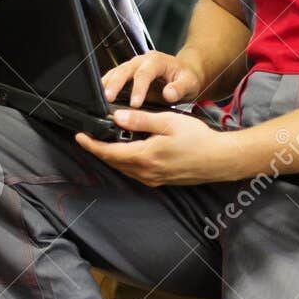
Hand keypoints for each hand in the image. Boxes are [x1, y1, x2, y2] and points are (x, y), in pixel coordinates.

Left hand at [75, 108, 245, 186]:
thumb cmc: (198, 139)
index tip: (79, 136)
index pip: (109, 153)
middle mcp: (146, 172)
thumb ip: (141, 120)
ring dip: (111, 157)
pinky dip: (125, 162)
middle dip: (99, 151)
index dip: (91, 145)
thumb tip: (118, 118)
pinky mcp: (160, 181)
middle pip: (113, 163)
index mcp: (145, 157)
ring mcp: (153, 179)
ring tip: (104, 142)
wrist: (220, 160)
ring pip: (124, 169)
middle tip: (89, 137)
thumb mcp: (168, 122)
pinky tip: (127, 152)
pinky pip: (135, 173)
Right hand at [101, 50, 203, 108]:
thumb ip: (179, 88)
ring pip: (115, 72)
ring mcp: (132, 66)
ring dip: (106, 85)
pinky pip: (113, 78)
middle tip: (107, 98)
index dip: (138, 88)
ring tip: (98, 98)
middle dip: (115, 84)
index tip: (135, 104)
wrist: (184, 72)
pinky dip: (106, 86)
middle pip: (124, 70)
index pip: (144, 73)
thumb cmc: (186, 78)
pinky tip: (99, 96)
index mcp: (156, 61)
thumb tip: (168, 94)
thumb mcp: (189, 83)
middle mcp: (141, 61)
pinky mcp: (127, 74)